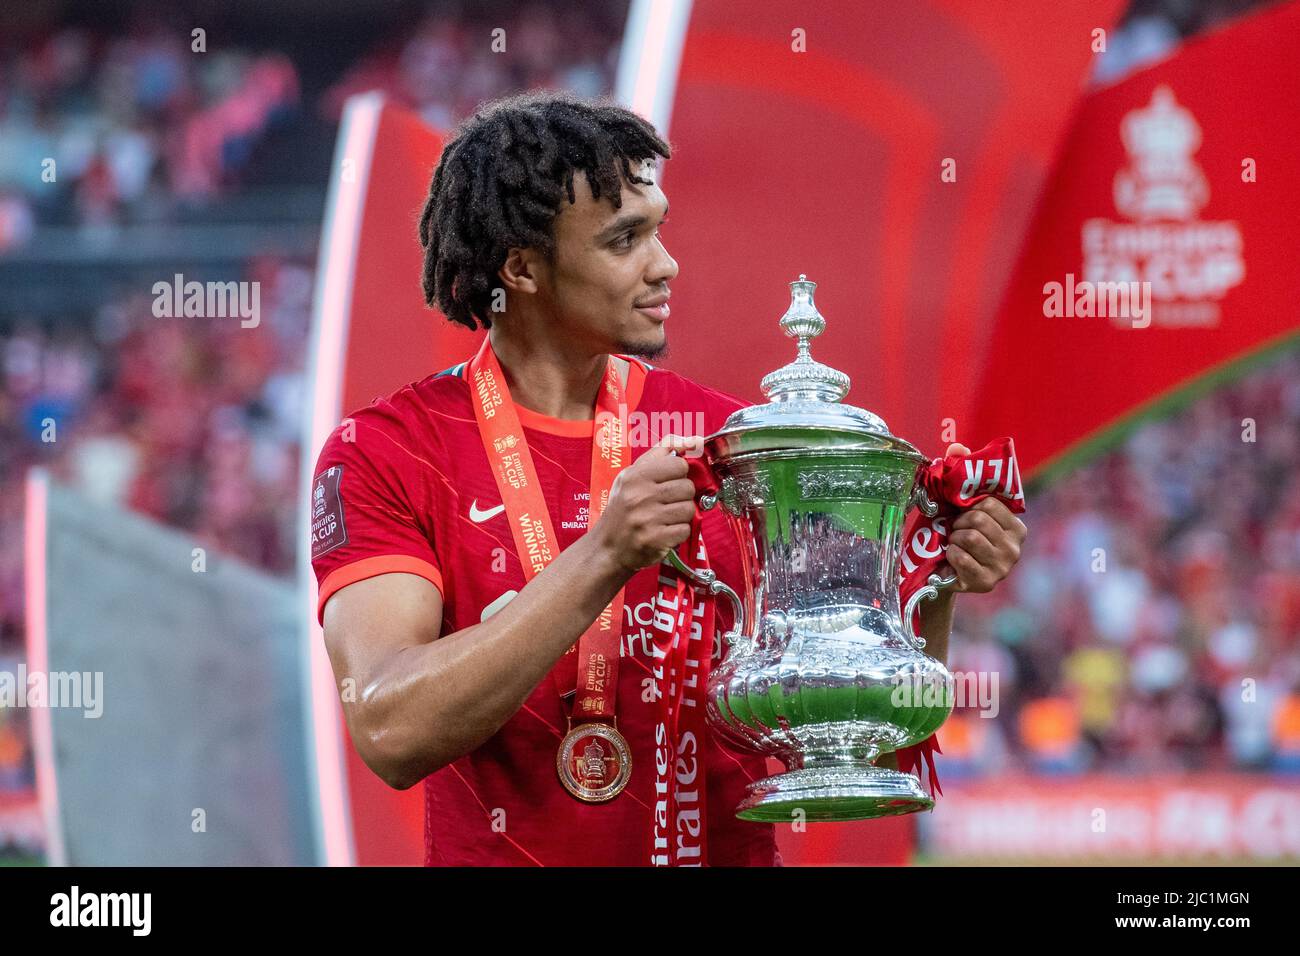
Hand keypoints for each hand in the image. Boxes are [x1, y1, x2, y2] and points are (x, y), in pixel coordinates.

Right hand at [592, 434, 702, 574]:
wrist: (607, 546)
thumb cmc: (623, 507)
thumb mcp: (633, 474)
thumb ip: (662, 453)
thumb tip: (693, 441)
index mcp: (636, 476)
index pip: (679, 464)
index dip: (679, 474)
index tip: (670, 481)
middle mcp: (640, 496)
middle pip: (687, 487)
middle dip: (682, 495)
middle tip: (667, 502)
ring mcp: (648, 519)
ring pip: (689, 509)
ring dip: (681, 515)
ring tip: (666, 517)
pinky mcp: (655, 540)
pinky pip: (685, 530)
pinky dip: (679, 532)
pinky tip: (665, 531)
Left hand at [939, 442, 1026, 593]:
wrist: (939, 572)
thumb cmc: (952, 533)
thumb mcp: (957, 504)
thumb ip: (962, 473)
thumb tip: (957, 447)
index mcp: (1016, 527)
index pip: (989, 503)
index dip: (968, 506)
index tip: (963, 513)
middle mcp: (1015, 548)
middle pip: (979, 520)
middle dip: (959, 523)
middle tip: (955, 530)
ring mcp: (1003, 567)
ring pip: (970, 537)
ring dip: (954, 538)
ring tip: (954, 544)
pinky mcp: (986, 582)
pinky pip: (961, 557)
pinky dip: (950, 554)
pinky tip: (952, 558)